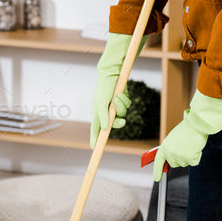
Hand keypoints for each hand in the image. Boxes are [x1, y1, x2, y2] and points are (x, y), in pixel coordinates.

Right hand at [90, 32, 147, 148]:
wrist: (113, 72)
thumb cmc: (104, 86)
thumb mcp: (101, 102)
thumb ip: (103, 116)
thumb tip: (106, 129)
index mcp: (98, 112)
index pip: (96, 129)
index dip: (95, 138)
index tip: (94, 148)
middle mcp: (106, 110)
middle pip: (113, 124)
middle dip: (119, 123)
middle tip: (122, 122)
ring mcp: (114, 105)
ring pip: (122, 113)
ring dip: (122, 106)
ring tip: (119, 96)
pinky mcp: (122, 99)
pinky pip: (127, 105)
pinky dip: (126, 100)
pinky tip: (122, 93)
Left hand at [152, 88, 221, 180]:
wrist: (196, 124)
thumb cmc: (186, 129)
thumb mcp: (172, 138)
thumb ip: (170, 149)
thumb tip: (170, 159)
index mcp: (164, 147)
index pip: (158, 162)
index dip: (157, 171)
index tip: (157, 178)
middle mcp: (170, 153)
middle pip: (174, 164)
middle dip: (180, 158)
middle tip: (185, 147)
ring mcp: (179, 156)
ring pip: (184, 164)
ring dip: (189, 157)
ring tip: (190, 145)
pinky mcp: (189, 158)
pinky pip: (194, 163)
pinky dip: (197, 157)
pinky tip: (196, 148)